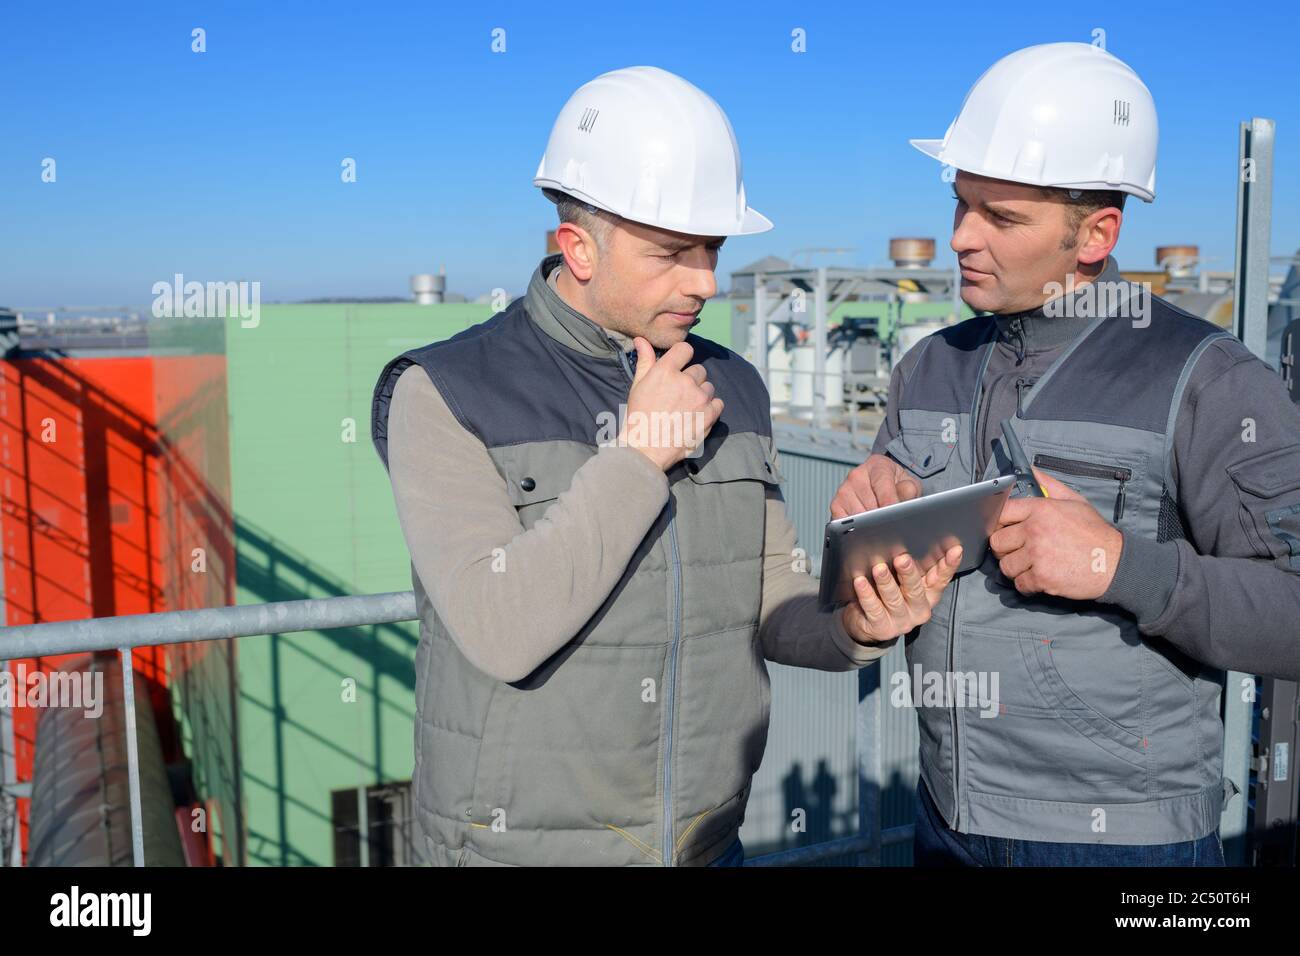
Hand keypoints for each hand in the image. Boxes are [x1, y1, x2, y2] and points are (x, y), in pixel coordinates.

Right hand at [619, 337, 723, 470]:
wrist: (646, 448)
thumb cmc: (639, 416)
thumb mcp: (638, 385)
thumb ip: (645, 360)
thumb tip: (642, 340)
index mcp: (665, 371)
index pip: (685, 349)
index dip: (683, 357)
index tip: (679, 367)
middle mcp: (685, 381)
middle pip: (699, 370)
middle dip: (691, 380)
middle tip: (679, 395)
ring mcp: (699, 398)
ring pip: (709, 387)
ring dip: (701, 395)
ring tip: (687, 408)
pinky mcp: (709, 415)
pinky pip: (718, 403)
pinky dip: (711, 409)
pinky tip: (697, 416)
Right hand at [831, 452, 922, 518]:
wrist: (883, 482)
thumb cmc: (895, 484)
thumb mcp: (909, 484)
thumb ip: (908, 491)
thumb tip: (898, 504)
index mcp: (878, 466)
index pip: (884, 491)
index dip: (891, 508)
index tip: (895, 520)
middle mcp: (857, 475)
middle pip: (871, 508)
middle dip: (882, 520)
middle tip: (890, 524)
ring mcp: (844, 490)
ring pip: (859, 518)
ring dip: (869, 526)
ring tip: (878, 522)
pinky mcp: (836, 505)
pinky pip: (845, 523)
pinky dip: (855, 530)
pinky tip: (865, 527)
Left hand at [840, 545, 963, 644]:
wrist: (865, 623)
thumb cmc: (885, 593)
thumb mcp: (901, 578)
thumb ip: (909, 562)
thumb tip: (909, 533)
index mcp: (928, 594)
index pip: (941, 578)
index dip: (949, 565)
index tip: (955, 548)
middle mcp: (919, 609)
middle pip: (916, 589)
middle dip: (909, 572)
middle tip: (902, 557)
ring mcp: (901, 621)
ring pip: (894, 599)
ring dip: (885, 582)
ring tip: (878, 568)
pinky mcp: (882, 629)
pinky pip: (873, 609)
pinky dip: (866, 594)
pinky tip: (860, 581)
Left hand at [988, 467, 1123, 599]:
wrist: (1116, 563)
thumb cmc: (1095, 533)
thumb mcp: (1075, 501)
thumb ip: (1049, 485)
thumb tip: (1031, 471)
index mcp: (1041, 509)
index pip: (1002, 512)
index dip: (1000, 522)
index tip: (1006, 530)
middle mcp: (1035, 530)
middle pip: (997, 541)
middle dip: (1005, 548)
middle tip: (1018, 551)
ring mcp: (1037, 555)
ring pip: (1005, 565)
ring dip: (1016, 568)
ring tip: (1030, 565)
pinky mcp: (1042, 577)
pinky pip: (1019, 584)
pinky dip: (1027, 585)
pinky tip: (1038, 578)